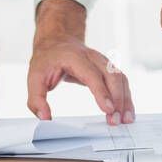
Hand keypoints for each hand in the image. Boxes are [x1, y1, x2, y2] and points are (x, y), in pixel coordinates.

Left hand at [27, 0, 134, 125]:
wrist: (57, 40)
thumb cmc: (47, 59)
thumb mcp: (34, 77)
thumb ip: (36, 99)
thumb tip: (45, 118)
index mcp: (74, 57)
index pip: (92, 74)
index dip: (102, 92)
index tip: (108, 109)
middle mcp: (93, 57)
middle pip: (112, 76)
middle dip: (117, 99)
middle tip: (115, 121)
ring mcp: (103, 61)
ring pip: (120, 78)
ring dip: (125, 99)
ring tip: (126, 120)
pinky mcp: (108, 69)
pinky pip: (122, 81)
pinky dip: (126, 97)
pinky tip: (127, 112)